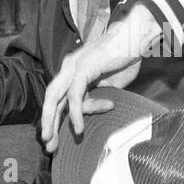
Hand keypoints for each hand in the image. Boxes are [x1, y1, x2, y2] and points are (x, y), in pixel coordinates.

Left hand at [40, 5, 158, 151]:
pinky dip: (75, 113)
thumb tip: (90, 109)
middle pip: (52, 99)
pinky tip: (78, 128)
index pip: (59, 98)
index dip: (56, 120)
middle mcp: (69, 67)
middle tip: (48, 145)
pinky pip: (76, 94)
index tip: (56, 140)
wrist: (136, 38)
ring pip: (56, 97)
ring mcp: (74, 66)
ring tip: (53, 140)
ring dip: (52, 121)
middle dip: (48, 123)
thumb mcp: (109, 86)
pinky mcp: (84, 67)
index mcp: (73, 71)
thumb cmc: (126, 58)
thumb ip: (97, 97)